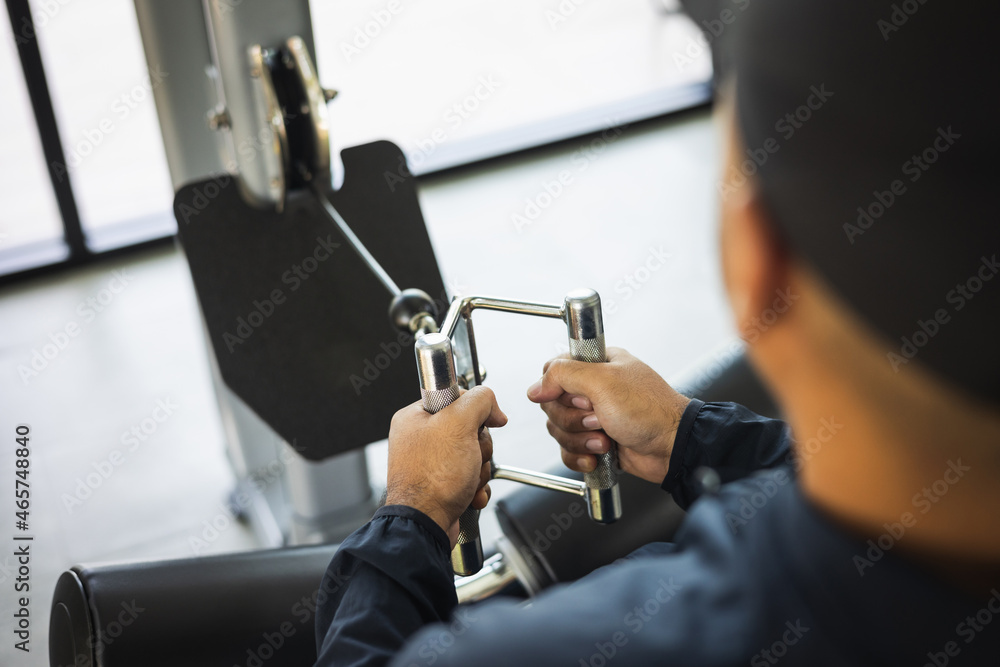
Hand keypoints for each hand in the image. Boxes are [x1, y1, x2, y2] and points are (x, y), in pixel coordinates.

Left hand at [386, 386, 507, 543]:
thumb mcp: (459, 424)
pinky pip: (470, 477)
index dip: (475, 412)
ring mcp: (431, 463)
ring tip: (466, 480)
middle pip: (470, 429)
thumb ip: (479, 401)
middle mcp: (420, 438)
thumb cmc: (432, 479)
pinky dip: (476, 487)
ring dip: (479, 470)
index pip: (458, 399)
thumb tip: (491, 404)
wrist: (425, 524)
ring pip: (473, 454)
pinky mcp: (441, 484)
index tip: (480, 424)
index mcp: (415, 417)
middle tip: (468, 457)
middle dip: (478, 448)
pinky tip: (469, 494)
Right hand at [526, 348, 690, 483]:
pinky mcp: (595, 441)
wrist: (672, 448)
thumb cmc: (649, 411)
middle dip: (572, 419)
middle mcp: (594, 389)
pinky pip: (569, 451)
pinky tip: (598, 455)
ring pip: (559, 429)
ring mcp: (594, 416)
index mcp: (597, 364)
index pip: (554, 370)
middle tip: (597, 418)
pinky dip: (580, 456)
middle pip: (553, 404)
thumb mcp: (603, 381)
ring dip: (579, 439)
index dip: (554, 387)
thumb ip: (563, 375)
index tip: (571, 397)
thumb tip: (535, 388)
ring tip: (605, 438)